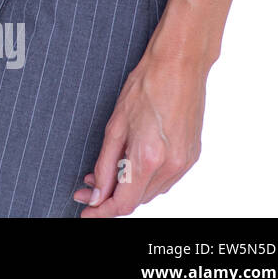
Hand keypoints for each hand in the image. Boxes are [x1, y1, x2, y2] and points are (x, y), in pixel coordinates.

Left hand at [74, 52, 207, 216]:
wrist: (179, 67)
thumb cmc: (146, 87)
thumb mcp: (115, 126)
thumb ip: (105, 164)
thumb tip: (96, 191)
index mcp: (149, 158)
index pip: (124, 203)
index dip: (102, 211)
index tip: (86, 211)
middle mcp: (171, 166)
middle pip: (137, 200)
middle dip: (110, 197)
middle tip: (87, 186)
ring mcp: (185, 162)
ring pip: (151, 191)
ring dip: (128, 188)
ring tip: (104, 173)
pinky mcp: (191, 156)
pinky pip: (165, 179)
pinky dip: (145, 179)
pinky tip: (129, 165)